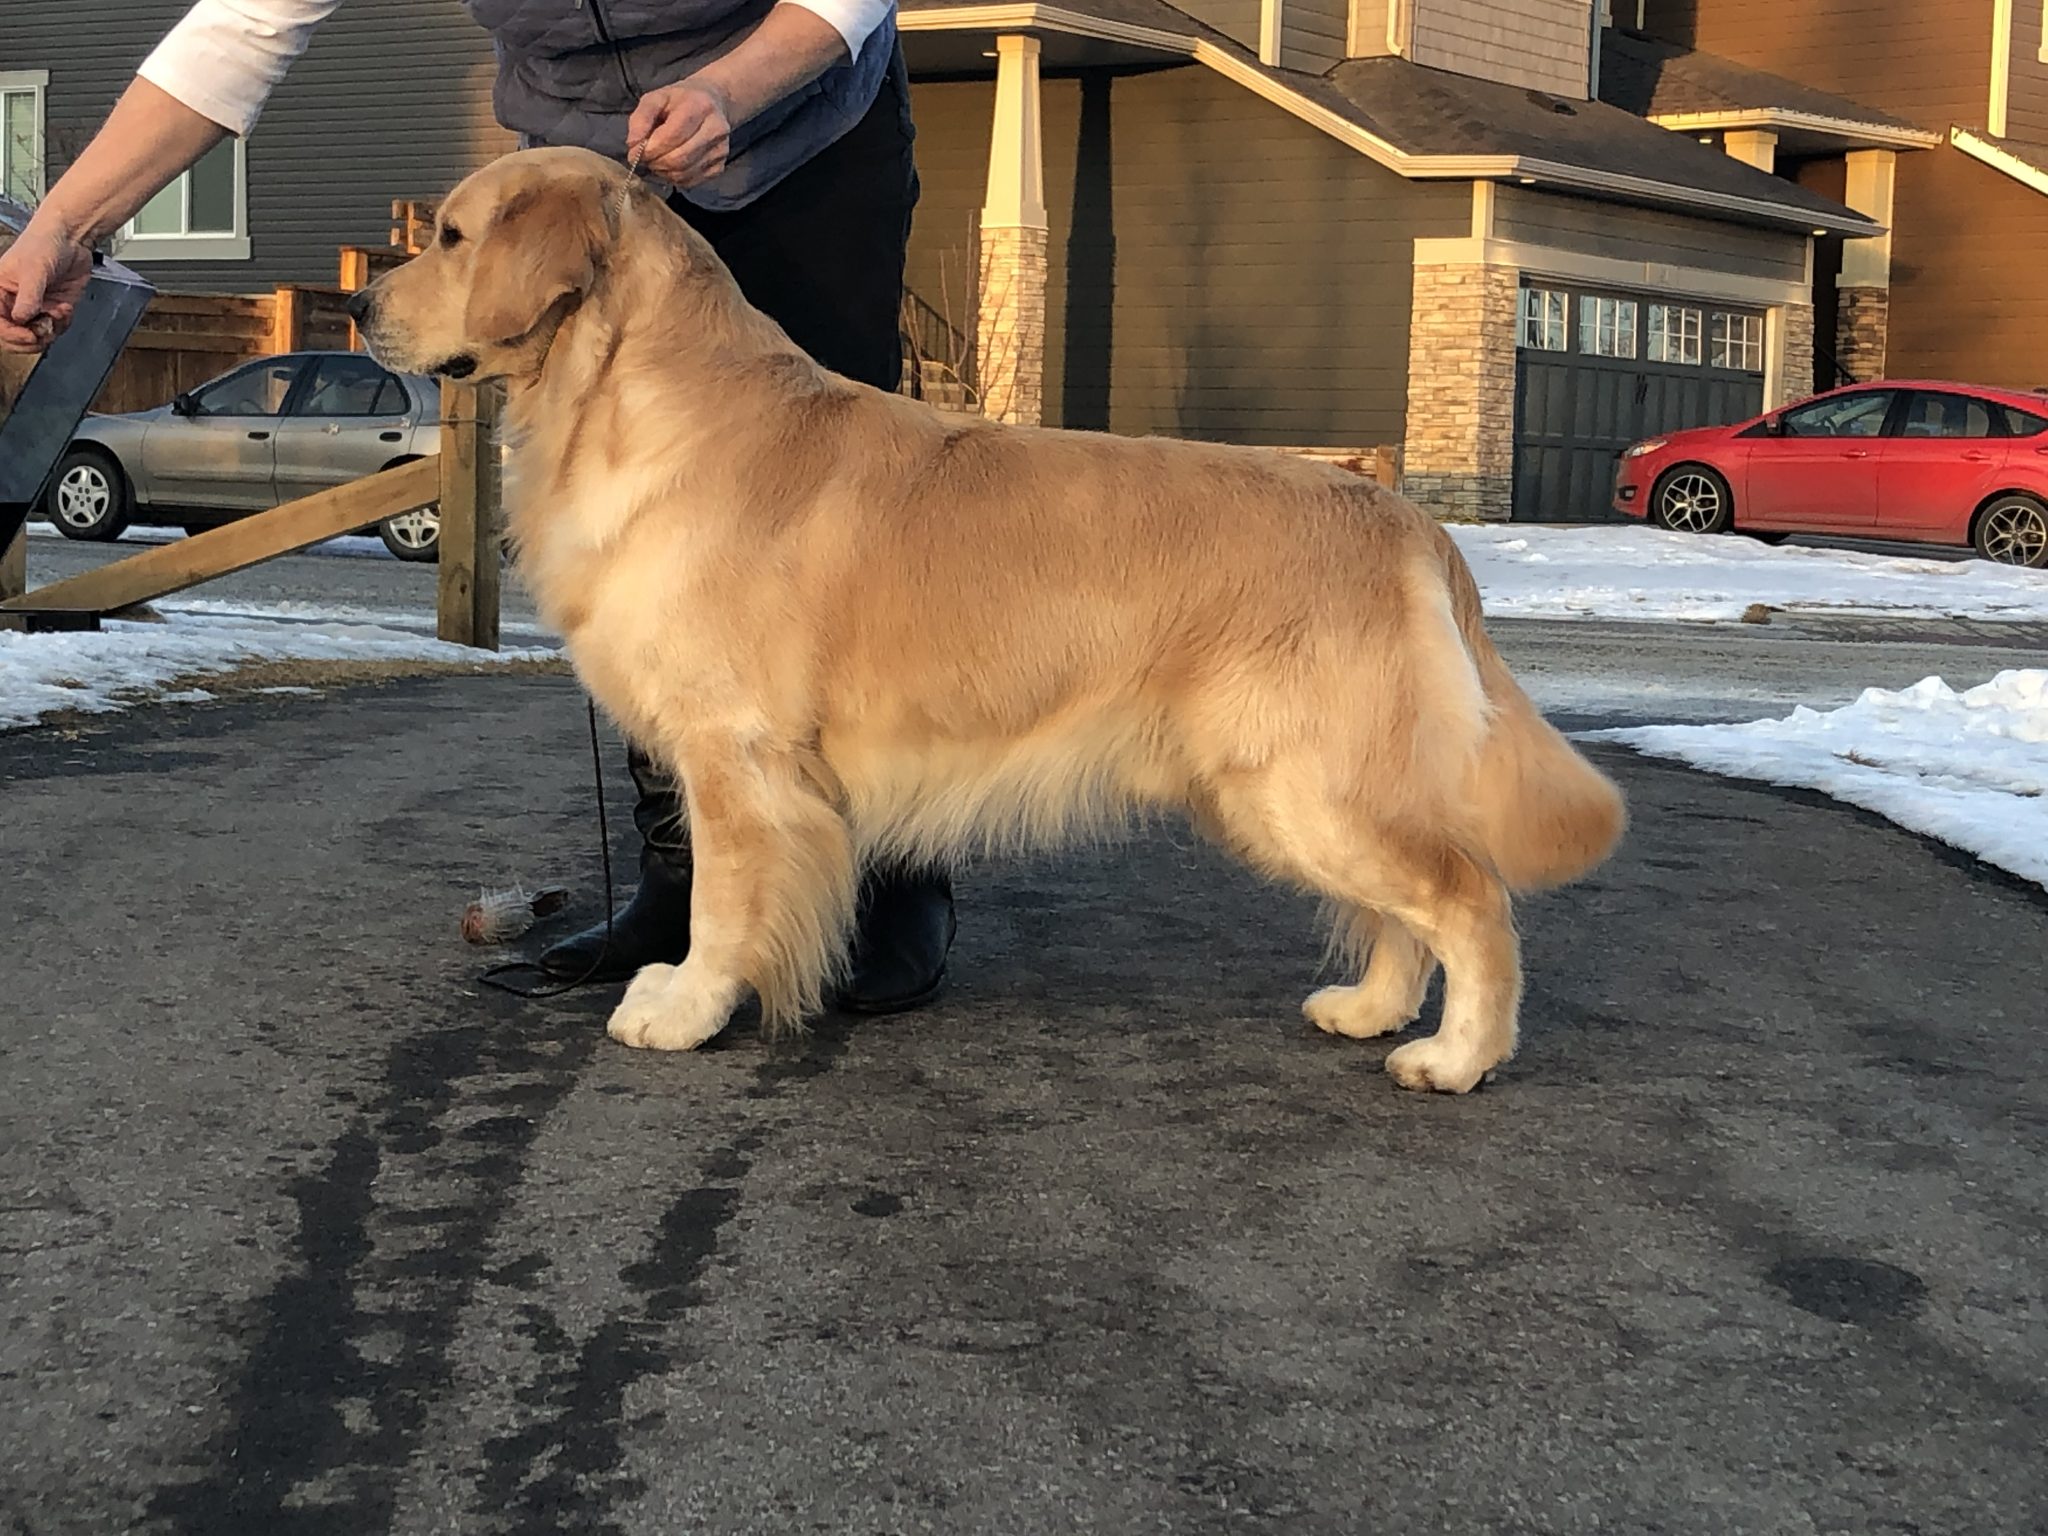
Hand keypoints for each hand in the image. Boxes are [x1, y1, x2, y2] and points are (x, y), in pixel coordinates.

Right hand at [0, 221, 93, 352]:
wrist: (72, 239)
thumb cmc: (43, 245)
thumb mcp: (33, 270)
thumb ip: (28, 296)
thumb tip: (21, 318)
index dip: (11, 335)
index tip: (28, 335)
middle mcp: (13, 303)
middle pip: (15, 337)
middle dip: (32, 338)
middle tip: (45, 331)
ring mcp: (34, 308)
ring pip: (38, 336)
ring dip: (51, 329)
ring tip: (59, 311)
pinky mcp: (53, 310)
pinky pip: (56, 329)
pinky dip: (63, 323)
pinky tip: (66, 308)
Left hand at [627, 79, 736, 190]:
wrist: (712, 102)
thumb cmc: (679, 100)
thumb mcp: (655, 99)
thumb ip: (640, 119)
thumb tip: (633, 146)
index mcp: (699, 106)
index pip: (672, 137)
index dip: (650, 149)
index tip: (636, 151)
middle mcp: (715, 129)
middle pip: (679, 158)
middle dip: (655, 162)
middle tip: (646, 158)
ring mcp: (721, 150)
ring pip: (684, 173)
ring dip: (663, 171)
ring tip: (656, 160)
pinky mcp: (720, 166)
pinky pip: (691, 181)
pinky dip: (675, 177)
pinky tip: (670, 166)